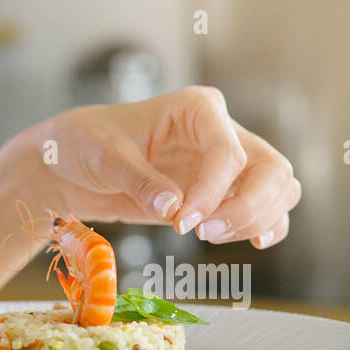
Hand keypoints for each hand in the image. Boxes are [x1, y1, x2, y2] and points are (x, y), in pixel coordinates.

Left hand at [21, 87, 300, 247]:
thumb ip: (139, 180)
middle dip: (248, 207)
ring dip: (256, 218)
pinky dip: (266, 224)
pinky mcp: (222, 191)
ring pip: (278, 188)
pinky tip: (253, 241)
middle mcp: (221, 131)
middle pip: (270, 169)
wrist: (71, 164)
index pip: (228, 151)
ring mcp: (227, 163)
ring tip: (209, 235)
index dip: (213, 191)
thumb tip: (173, 208)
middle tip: (205, 233)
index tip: (181, 222)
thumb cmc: (86, 143)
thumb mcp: (104, 156)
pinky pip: (267, 207)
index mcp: (197, 109)